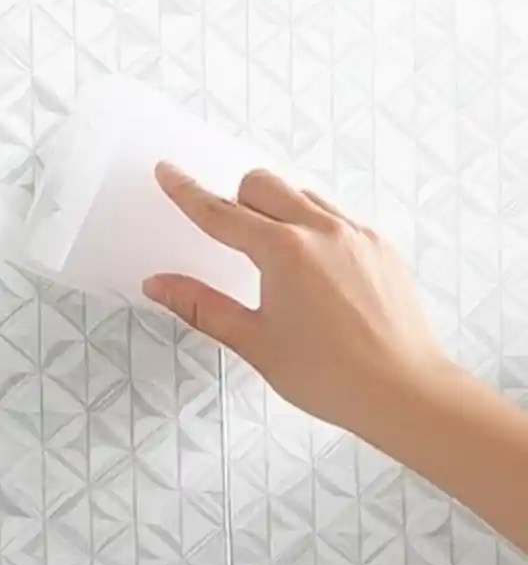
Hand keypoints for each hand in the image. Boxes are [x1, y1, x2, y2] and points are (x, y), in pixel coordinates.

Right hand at [141, 162, 452, 432]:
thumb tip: (159, 285)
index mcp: (285, 252)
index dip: (187, 192)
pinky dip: (313, 227)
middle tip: (229, 237)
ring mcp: (357, 235)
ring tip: (273, 257)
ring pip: (301, 194)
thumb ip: (202, 306)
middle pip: (262, 184)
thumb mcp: (254, 341)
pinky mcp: (380, 246)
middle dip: (236, 199)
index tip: (169, 173)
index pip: (220, 212)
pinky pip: (336, 216)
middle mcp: (322, 231)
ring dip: (276, 209)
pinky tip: (312, 269)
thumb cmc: (331, 376)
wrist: (405, 392)